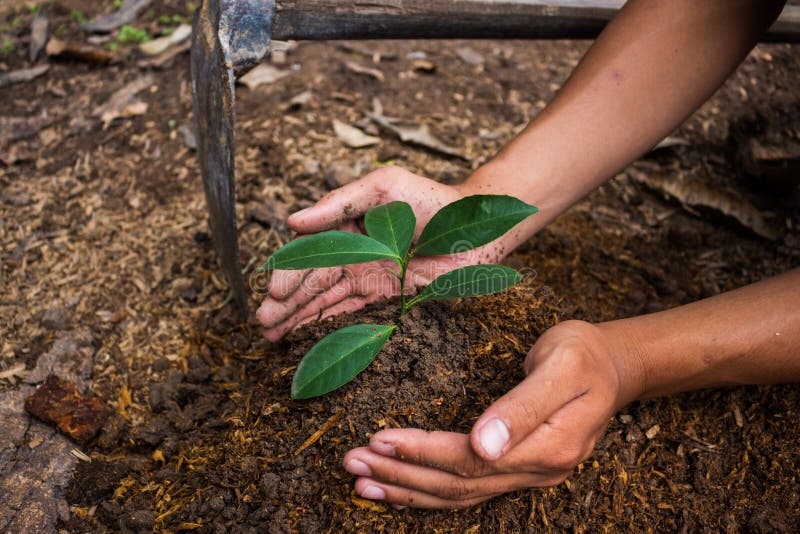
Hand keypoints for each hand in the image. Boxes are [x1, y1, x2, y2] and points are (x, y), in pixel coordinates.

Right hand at [256, 166, 506, 340]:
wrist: (476, 228)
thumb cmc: (430, 199)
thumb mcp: (382, 187)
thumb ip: (339, 203)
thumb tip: (293, 221)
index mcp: (346, 227)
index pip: (309, 253)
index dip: (289, 273)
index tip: (274, 293)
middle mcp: (353, 254)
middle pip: (311, 282)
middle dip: (285, 303)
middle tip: (263, 324)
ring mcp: (368, 278)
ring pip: (325, 300)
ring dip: (298, 318)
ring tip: (272, 336)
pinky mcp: (387, 298)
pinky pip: (351, 313)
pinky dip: (326, 324)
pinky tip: (304, 336)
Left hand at [342, 320, 644, 508]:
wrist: (614, 367)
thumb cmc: (585, 355)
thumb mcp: (563, 365)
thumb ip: (524, 405)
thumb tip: (483, 444)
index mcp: (549, 446)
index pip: (472, 460)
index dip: (424, 453)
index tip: (380, 440)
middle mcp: (537, 471)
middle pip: (458, 483)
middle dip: (402, 473)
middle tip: (352, 461)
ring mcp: (529, 476)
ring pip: (459, 494)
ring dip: (408, 490)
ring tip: (362, 481)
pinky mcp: (518, 469)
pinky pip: (469, 491)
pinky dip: (431, 494)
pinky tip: (400, 491)